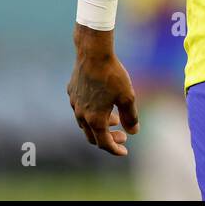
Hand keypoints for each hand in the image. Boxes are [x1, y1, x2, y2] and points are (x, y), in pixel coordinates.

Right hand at [67, 24, 139, 156]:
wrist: (93, 54)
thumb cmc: (112, 75)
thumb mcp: (128, 97)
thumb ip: (130, 117)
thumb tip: (133, 132)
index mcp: (95, 119)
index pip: (104, 143)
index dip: (115, 149)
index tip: (124, 151)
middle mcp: (81, 115)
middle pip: (93, 136)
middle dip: (108, 139)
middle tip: (122, 137)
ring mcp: (74, 104)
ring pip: (86, 123)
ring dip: (101, 125)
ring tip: (115, 120)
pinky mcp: (72, 93)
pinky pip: (81, 109)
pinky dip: (93, 112)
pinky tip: (103, 104)